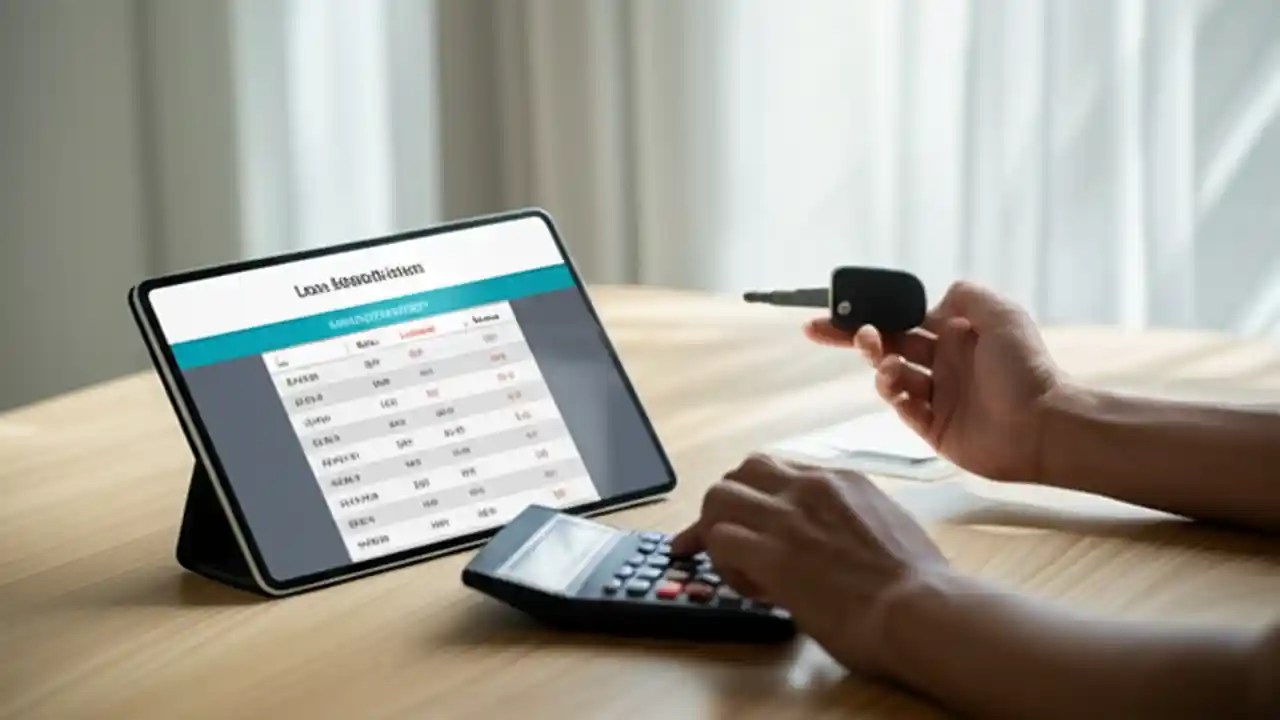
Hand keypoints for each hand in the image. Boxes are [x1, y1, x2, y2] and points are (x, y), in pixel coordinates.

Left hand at [671, 454, 948, 673]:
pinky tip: (751, 588)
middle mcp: (809, 487)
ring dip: (716, 530)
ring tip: (736, 566)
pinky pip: (718, 540)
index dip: (760, 500)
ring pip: (718, 498)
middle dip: (728, 506)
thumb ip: (854, 522)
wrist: (923, 610)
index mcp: (841, 481)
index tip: (757, 525)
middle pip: (740, 473)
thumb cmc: (920, 585)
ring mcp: (788, 517)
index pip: (778, 471)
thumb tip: (838, 541)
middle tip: (727, 541)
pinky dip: (723, 563)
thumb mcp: (890, 527)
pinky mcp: (772, 554)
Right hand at [805, 281, 1065, 481]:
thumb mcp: (1002, 313)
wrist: (1042, 425)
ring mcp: (937, 397)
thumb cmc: (1024, 368)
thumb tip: (933, 303)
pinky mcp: (934, 428)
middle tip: (841, 335)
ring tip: (888, 366)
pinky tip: (899, 389)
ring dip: (881, 367)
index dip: (870, 313)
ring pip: (892, 377)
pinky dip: (895, 397)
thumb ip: (966, 296)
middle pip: (888, 346)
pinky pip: (903, 409)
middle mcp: (943, 363)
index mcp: (955, 334)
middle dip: (859, 339)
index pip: (903, 319)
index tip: (838, 309)